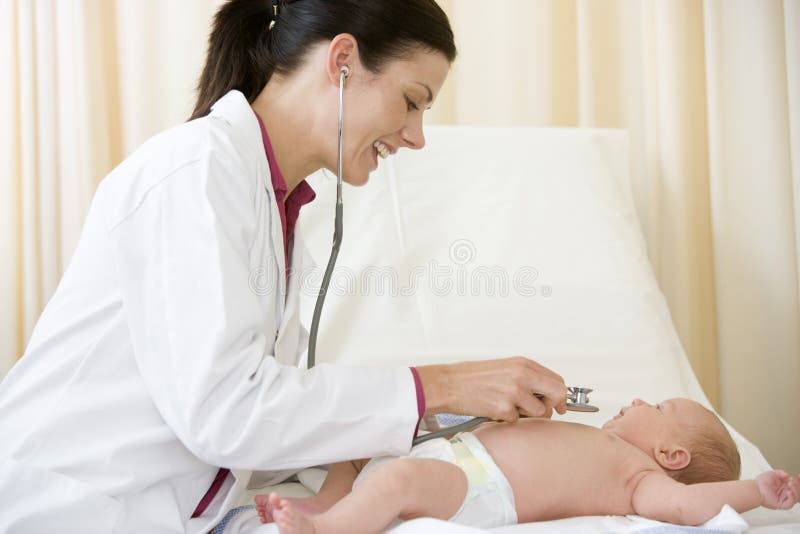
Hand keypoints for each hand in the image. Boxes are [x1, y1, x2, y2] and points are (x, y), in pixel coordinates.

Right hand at [416, 356, 567, 421]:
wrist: (449, 384)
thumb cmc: (472, 377)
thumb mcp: (504, 368)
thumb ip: (527, 377)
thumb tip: (547, 393)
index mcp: (523, 364)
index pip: (556, 380)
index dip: (561, 395)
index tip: (560, 404)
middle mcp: (522, 375)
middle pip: (557, 394)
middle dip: (555, 406)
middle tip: (546, 411)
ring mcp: (514, 392)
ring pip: (539, 413)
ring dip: (526, 415)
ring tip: (507, 407)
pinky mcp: (504, 408)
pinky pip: (517, 420)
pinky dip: (507, 418)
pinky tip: (493, 409)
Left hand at [756, 470, 799, 508]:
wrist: (755, 488)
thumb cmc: (761, 482)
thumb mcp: (772, 474)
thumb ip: (781, 473)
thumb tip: (788, 475)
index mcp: (784, 486)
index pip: (795, 485)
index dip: (798, 482)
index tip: (799, 476)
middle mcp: (785, 493)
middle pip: (797, 492)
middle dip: (797, 486)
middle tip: (793, 480)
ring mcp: (783, 499)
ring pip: (796, 498)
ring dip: (795, 490)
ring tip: (790, 484)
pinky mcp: (780, 504)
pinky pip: (789, 504)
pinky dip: (791, 498)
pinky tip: (789, 492)